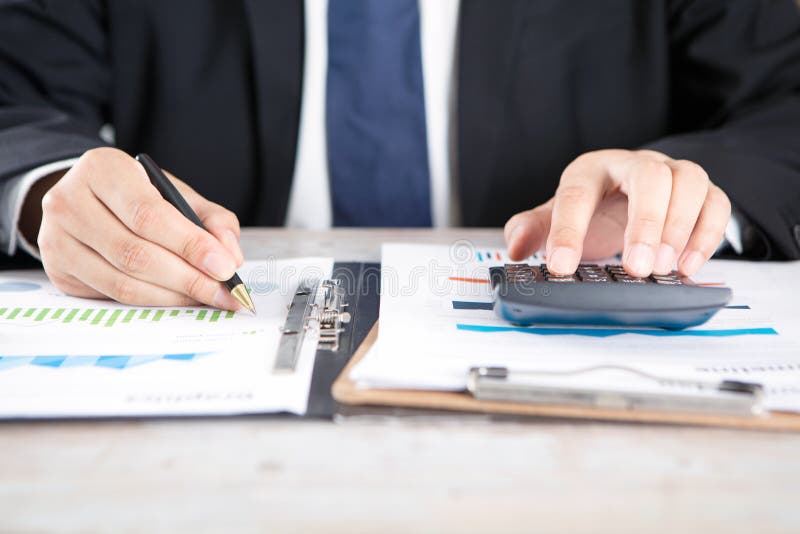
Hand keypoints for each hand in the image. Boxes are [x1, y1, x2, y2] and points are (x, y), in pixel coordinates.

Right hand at [33, 147, 244, 308]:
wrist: (88, 200)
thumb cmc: (139, 196)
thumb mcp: (177, 194)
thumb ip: (212, 220)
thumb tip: (230, 257)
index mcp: (102, 169)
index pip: (149, 215)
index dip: (191, 245)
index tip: (226, 268)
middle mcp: (69, 202)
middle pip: (135, 254)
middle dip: (189, 278)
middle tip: (224, 292)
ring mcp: (57, 239)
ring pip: (123, 282)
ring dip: (173, 296)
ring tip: (207, 297)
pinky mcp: (58, 270)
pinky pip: (112, 296)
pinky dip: (153, 302)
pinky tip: (178, 298)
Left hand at [504, 149, 730, 276]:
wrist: (627, 199)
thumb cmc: (593, 211)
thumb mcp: (556, 219)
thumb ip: (532, 230)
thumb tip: (516, 248)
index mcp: (590, 170)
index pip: (578, 193)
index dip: (568, 230)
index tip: (561, 266)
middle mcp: (634, 165)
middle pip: (650, 178)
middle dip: (645, 224)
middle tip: (636, 269)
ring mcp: (673, 174)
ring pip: (689, 182)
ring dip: (680, 228)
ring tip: (664, 269)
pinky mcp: (703, 192)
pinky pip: (717, 203)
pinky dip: (707, 235)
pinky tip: (688, 267)